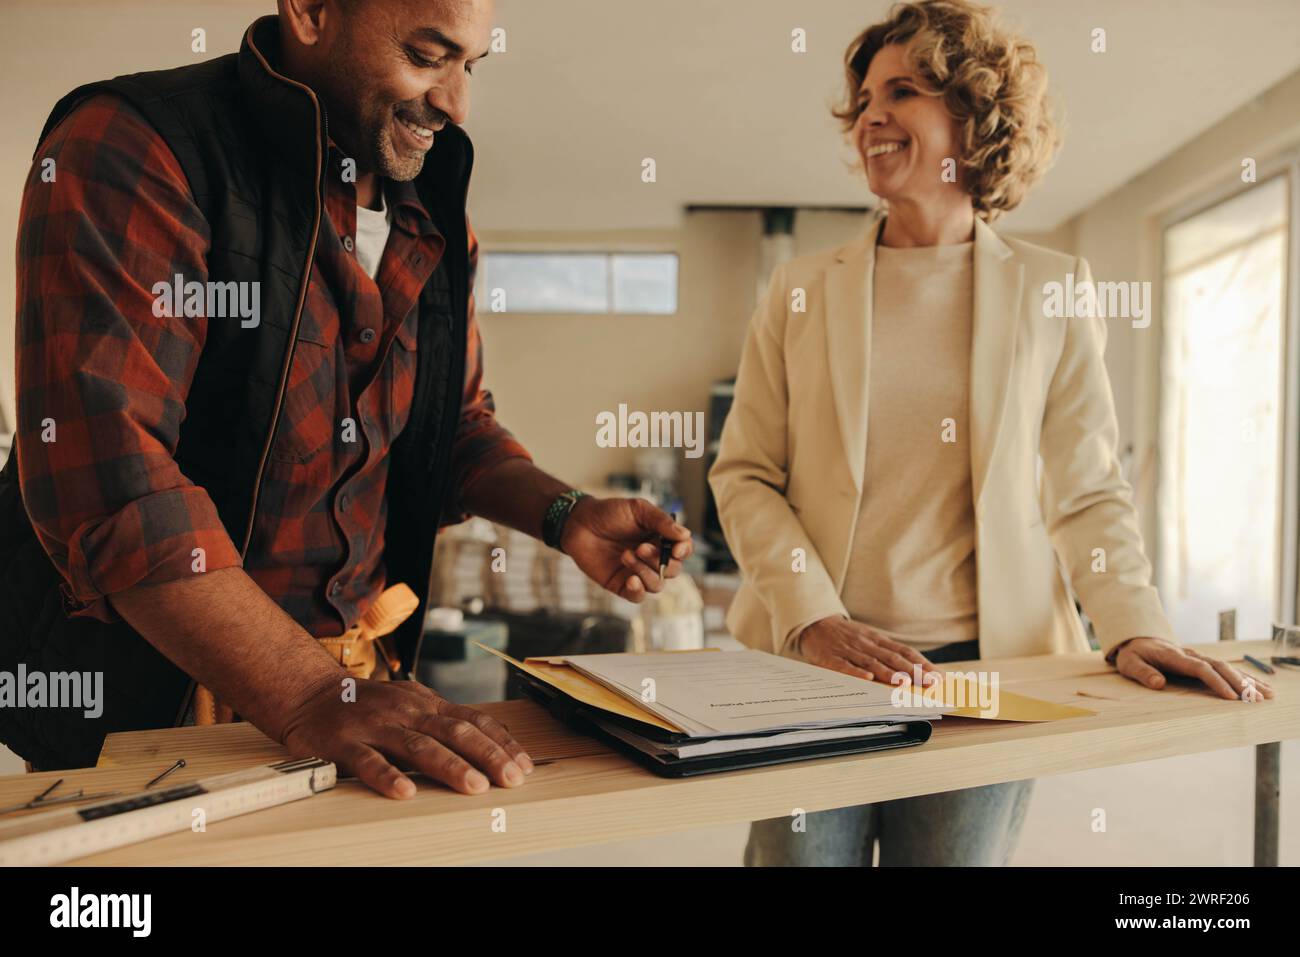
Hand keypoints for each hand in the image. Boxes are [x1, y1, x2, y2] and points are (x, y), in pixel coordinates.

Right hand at [278, 676, 534, 798]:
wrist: (311, 694)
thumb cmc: (369, 706)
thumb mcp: (413, 705)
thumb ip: (446, 721)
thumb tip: (495, 739)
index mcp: (427, 705)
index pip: (474, 721)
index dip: (501, 743)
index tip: (524, 765)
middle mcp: (407, 712)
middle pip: (455, 732)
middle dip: (488, 755)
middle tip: (512, 779)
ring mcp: (377, 726)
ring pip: (419, 746)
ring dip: (450, 765)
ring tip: (474, 785)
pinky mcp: (345, 743)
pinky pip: (368, 761)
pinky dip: (388, 776)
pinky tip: (405, 791)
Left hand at [559, 496, 693, 601]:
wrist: (580, 523)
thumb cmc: (609, 513)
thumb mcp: (638, 509)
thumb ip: (661, 521)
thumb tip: (685, 535)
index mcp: (661, 539)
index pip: (683, 550)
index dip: (684, 551)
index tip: (676, 549)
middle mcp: (653, 558)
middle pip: (672, 569)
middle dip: (659, 560)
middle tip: (640, 547)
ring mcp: (638, 573)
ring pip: (656, 584)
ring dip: (645, 571)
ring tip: (626, 554)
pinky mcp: (621, 585)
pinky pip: (638, 597)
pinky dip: (638, 591)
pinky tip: (631, 580)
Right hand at [798, 616, 943, 684]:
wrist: (813, 623)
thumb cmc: (844, 636)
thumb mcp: (867, 638)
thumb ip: (886, 652)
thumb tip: (912, 670)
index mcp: (877, 640)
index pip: (904, 651)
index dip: (922, 663)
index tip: (938, 676)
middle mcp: (866, 644)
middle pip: (893, 658)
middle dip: (913, 671)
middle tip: (930, 683)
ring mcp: (849, 650)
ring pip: (872, 662)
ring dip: (889, 673)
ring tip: (904, 683)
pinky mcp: (832, 658)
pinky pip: (845, 666)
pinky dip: (856, 673)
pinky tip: (867, 679)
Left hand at [1110, 637, 1275, 699]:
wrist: (1136, 640)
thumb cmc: (1133, 654)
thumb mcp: (1130, 663)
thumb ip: (1143, 673)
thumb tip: (1158, 683)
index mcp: (1174, 656)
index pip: (1200, 668)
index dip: (1216, 682)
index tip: (1230, 696)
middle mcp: (1190, 655)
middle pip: (1220, 667)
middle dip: (1240, 682)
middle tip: (1257, 698)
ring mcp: (1198, 657)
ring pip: (1227, 667)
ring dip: (1247, 680)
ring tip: (1267, 695)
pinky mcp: (1202, 661)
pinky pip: (1225, 668)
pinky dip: (1243, 677)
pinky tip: (1259, 687)